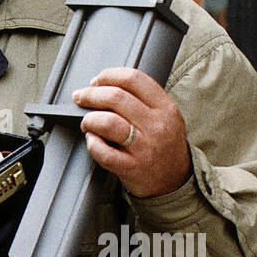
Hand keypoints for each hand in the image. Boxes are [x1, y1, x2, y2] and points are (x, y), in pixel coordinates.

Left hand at [72, 67, 191, 198]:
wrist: (174, 181)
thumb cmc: (164, 144)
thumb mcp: (166, 116)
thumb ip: (143, 98)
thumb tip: (104, 84)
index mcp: (165, 108)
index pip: (134, 79)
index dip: (109, 75)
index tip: (96, 81)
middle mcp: (156, 126)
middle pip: (116, 97)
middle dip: (91, 94)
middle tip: (81, 97)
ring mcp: (144, 148)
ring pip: (107, 122)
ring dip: (89, 119)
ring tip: (87, 122)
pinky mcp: (131, 168)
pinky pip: (103, 152)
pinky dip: (92, 143)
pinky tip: (92, 140)